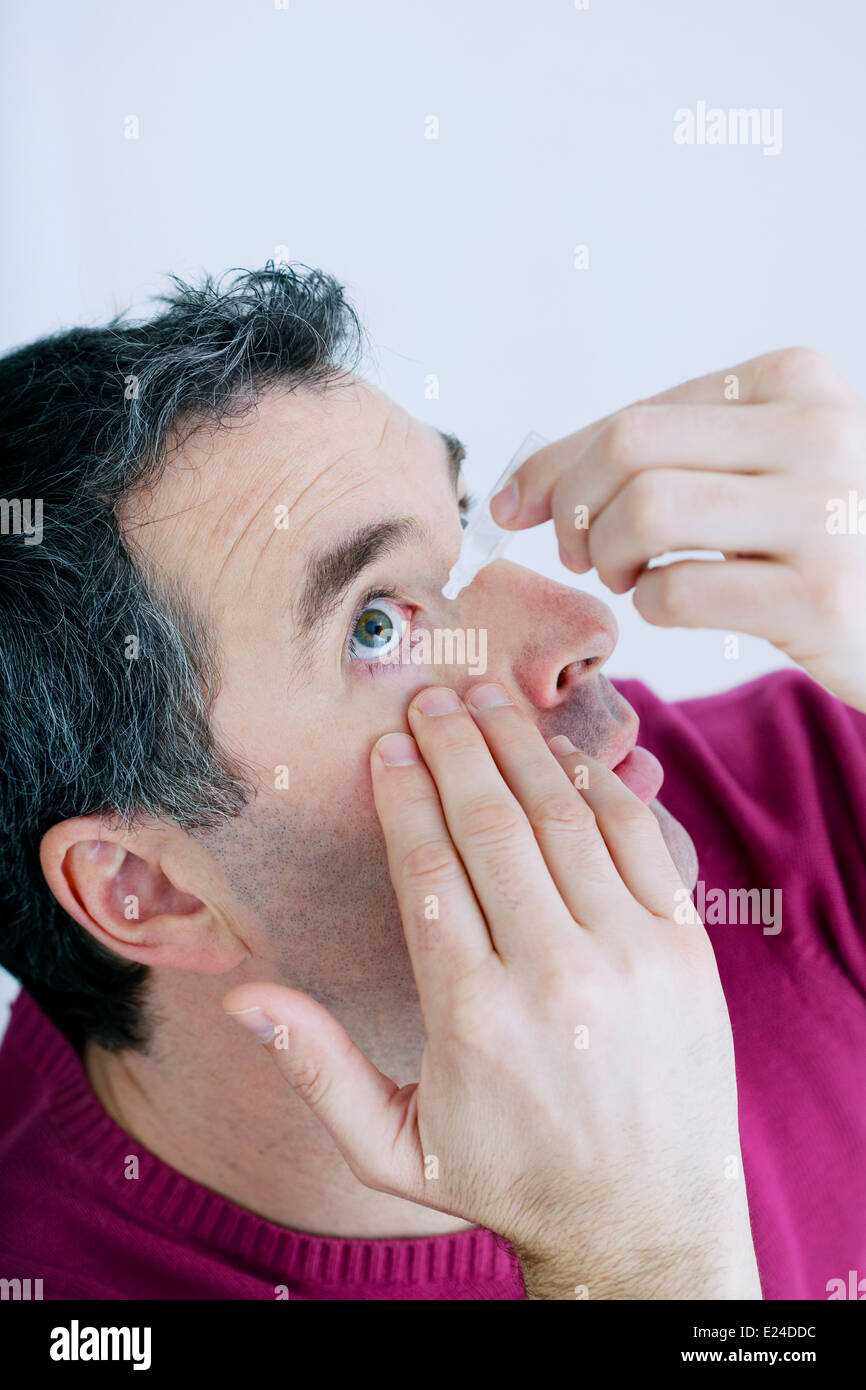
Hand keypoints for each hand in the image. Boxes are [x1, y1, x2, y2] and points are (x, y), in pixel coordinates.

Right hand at [223, 682, 760, 1299]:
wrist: (645, 1219)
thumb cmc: (509, 1178)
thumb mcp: (392, 1147)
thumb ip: (316, 1068)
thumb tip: (243, 997)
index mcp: (472, 1015)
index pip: (430, 870)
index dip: (404, 796)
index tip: (387, 749)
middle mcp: (553, 973)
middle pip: (493, 825)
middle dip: (456, 748)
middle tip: (432, 699)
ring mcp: (629, 955)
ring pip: (564, 819)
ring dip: (520, 748)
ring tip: (487, 702)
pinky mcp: (684, 949)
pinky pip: (637, 841)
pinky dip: (598, 787)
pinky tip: (562, 755)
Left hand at [492, 348, 865, 712]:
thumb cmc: (815, 538)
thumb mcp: (755, 469)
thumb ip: (655, 459)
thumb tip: (516, 493)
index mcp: (793, 380)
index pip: (635, 413)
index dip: (557, 465)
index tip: (517, 506)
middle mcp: (817, 431)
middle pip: (629, 449)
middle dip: (574, 508)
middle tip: (579, 552)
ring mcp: (824, 512)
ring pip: (646, 511)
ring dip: (608, 555)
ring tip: (628, 576)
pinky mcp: (820, 594)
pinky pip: (679, 591)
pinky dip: (651, 604)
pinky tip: (674, 604)